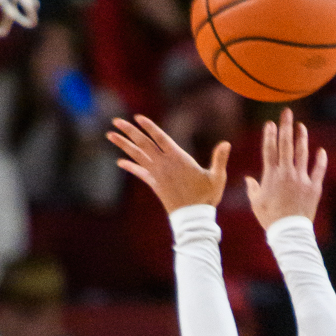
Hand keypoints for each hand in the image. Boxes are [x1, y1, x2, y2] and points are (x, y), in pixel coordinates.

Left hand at [107, 114, 228, 213]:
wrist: (193, 219)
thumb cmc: (206, 197)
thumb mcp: (217, 177)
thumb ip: (219, 159)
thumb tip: (226, 143)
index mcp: (178, 158)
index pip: (161, 138)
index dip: (149, 127)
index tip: (137, 117)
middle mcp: (164, 164)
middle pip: (143, 143)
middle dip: (129, 131)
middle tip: (115, 120)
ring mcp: (157, 174)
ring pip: (137, 155)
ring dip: (123, 144)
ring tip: (109, 135)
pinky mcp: (155, 185)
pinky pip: (139, 173)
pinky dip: (130, 166)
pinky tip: (120, 161)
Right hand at [245, 109, 328, 229]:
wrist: (289, 232)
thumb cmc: (270, 218)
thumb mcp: (256, 203)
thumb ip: (253, 188)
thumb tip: (248, 179)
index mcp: (271, 175)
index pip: (269, 149)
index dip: (269, 134)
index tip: (270, 123)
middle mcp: (287, 173)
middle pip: (285, 144)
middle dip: (286, 127)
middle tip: (287, 112)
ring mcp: (301, 179)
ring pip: (302, 153)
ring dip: (302, 138)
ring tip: (302, 127)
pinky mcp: (314, 187)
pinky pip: (318, 170)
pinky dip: (321, 160)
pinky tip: (321, 151)